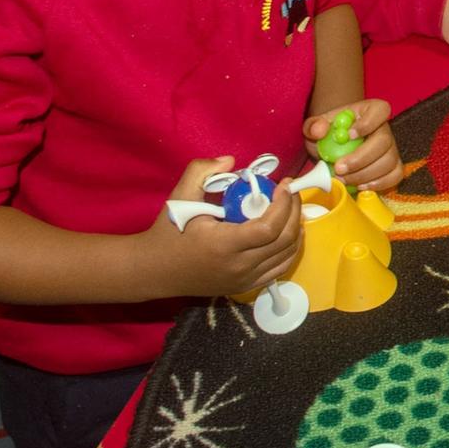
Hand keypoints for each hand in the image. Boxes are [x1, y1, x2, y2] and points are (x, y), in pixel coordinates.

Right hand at [146, 156, 302, 297]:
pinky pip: (280, 268)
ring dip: (295, 229)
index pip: (269, 227)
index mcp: (224, 245)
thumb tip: (230, 161)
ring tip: (290, 207)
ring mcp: (244, 280)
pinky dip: (289, 248)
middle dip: (294, 211)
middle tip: (291, 192)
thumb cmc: (167, 231)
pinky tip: (287, 231)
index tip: (285, 184)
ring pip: (286, 255)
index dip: (284, 204)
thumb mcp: (179, 196)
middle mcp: (239, 266)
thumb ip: (202, 171)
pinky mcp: (245, 286)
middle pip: (284, 240)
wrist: (153, 270)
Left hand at [306, 98, 403, 191]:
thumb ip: (314, 126)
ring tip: (343, 179)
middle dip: (361, 158)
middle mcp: (385, 128)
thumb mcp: (316, 126)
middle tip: (339, 168)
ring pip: (389, 162)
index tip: (349, 135)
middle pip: (384, 141)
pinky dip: (378, 184)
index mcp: (370, 111)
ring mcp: (391, 148)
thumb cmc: (328, 134)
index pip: (380, 110)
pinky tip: (359, 186)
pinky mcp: (393, 166)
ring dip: (364, 175)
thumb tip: (319, 131)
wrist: (334, 148)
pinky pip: (394, 176)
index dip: (368, 123)